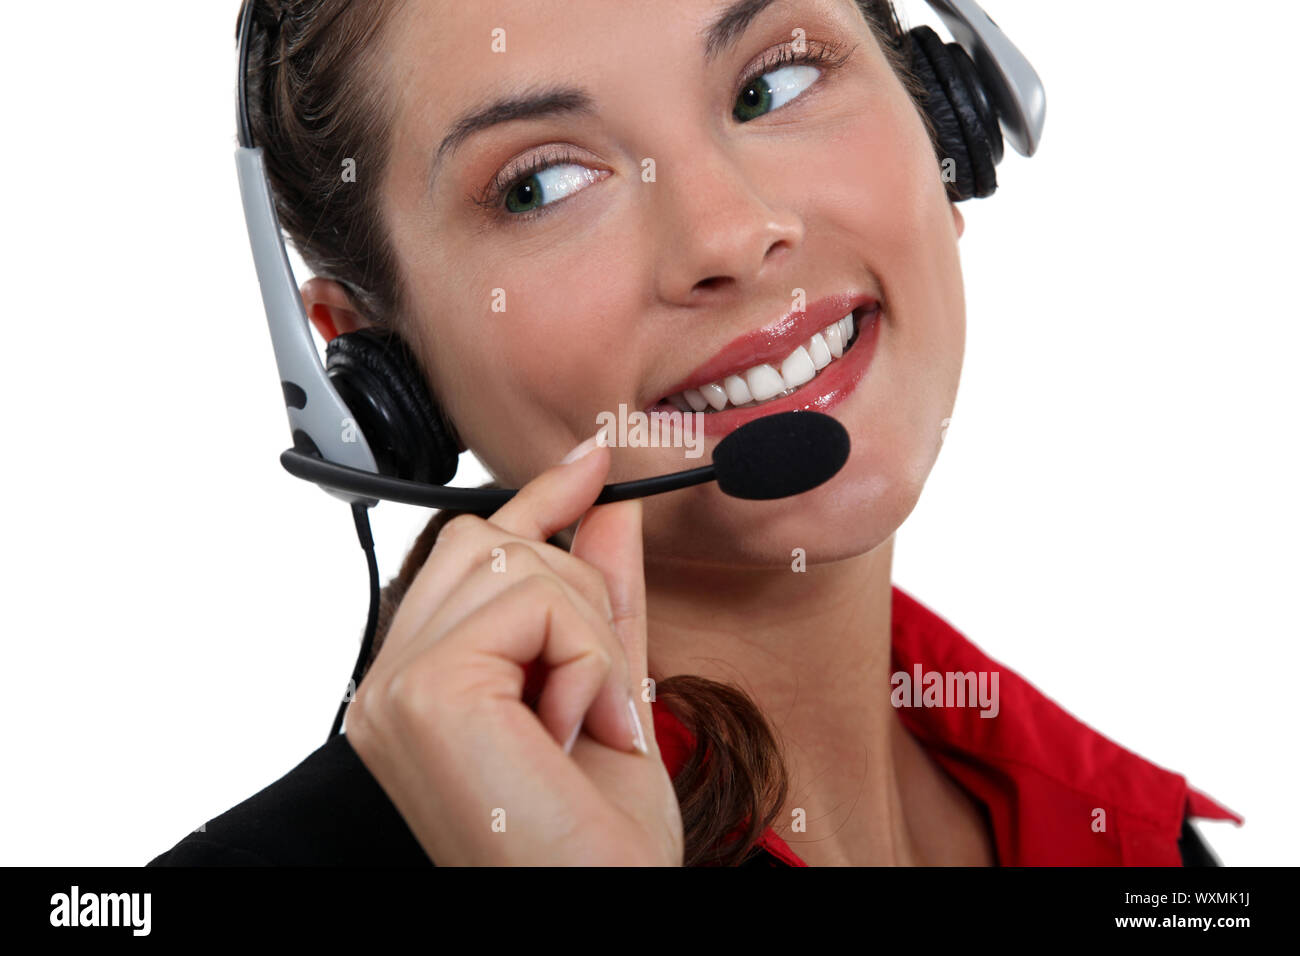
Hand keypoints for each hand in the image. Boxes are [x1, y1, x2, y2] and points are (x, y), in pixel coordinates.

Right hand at [344, 435, 683, 865]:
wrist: (600, 908)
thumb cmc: (596, 838)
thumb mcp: (608, 692)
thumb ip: (600, 598)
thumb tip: (608, 507)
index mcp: (422, 687)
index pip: (468, 555)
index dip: (535, 501)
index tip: (590, 461)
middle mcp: (390, 684)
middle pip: (489, 543)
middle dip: (574, 596)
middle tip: (599, 690)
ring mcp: (397, 687)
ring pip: (513, 562)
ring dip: (586, 637)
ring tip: (591, 722)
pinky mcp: (426, 691)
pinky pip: (529, 602)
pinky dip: (583, 660)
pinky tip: (578, 730)